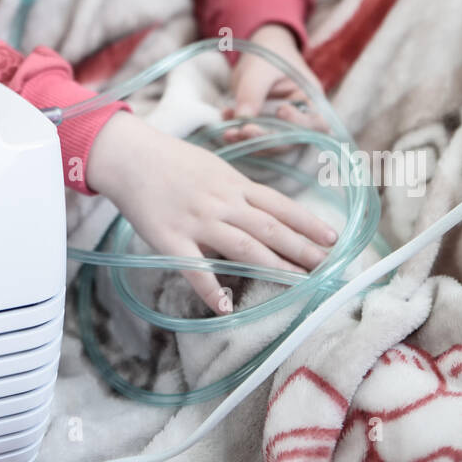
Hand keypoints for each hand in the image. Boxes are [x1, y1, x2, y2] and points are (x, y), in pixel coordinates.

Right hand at [85, 111, 337, 314]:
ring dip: (273, 266)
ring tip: (298, 284)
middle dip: (301, 248)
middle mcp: (221, 202)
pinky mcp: (170, 239)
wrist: (130, 156)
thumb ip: (237, 189)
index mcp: (233, 184)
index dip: (307, 222)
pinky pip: (193, 268)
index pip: (278, 204)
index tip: (332, 238)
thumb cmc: (171, 160)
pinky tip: (224, 306)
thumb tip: (263, 209)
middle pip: (268, 228)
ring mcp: (197, 221)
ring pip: (242, 246)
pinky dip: (209, 288)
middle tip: (328, 266)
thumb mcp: (212, 167)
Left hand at [222, 23, 328, 146]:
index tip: (280, 111)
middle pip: (291, 140)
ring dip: (249, 142)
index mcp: (312, 100)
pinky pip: (254, 139)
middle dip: (266, 139)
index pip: (316, 123)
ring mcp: (282, 127)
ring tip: (228, 133)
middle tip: (244, 131)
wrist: (258, 53)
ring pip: (270, 145)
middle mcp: (301, 119)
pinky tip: (225, 127)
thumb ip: (253, 91)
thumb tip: (243, 118)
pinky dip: (239, 136)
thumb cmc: (269, 54)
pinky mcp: (265, 130)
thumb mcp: (261, 68)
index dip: (299, 123)